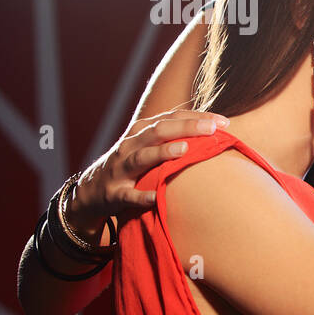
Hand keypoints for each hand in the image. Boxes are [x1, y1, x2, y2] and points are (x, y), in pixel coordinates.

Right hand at [67, 109, 229, 240]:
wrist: (89, 192)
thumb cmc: (130, 165)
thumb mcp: (147, 146)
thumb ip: (174, 136)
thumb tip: (214, 129)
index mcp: (141, 132)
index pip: (171, 118)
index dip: (196, 117)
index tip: (224, 122)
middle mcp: (130, 146)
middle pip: (158, 131)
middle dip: (185, 128)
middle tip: (211, 129)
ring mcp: (120, 169)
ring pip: (141, 157)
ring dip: (162, 152)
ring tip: (184, 150)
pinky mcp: (113, 193)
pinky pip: (128, 195)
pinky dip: (141, 196)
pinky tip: (156, 197)